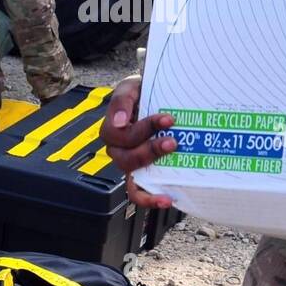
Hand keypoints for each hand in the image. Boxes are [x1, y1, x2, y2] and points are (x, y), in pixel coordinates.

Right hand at [99, 75, 176, 208]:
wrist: (161, 96)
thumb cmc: (145, 90)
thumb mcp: (132, 86)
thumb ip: (122, 99)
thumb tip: (120, 122)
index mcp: (113, 127)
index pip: (119, 134)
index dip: (143, 128)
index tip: (168, 118)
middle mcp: (118, 148)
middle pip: (125, 158)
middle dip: (150, 150)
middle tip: (173, 142)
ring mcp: (130, 162)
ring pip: (132, 176)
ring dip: (152, 169)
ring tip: (172, 164)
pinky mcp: (142, 174)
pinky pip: (138, 193)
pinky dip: (149, 199)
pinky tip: (167, 199)